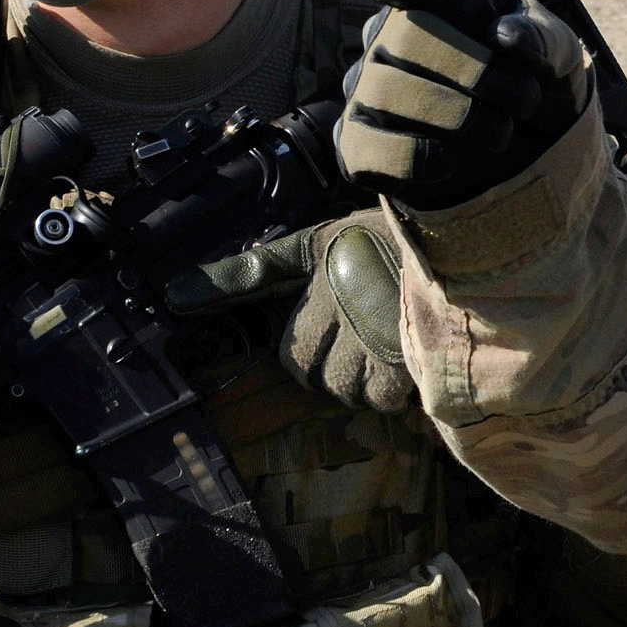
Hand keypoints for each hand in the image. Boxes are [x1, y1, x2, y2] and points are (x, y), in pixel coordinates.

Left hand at [163, 209, 414, 411]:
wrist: (453, 228)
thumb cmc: (377, 235)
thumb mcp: (310, 244)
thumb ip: (250, 272)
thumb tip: (173, 296)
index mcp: (320, 292)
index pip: (294, 359)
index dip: (308, 353)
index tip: (330, 333)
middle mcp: (352, 319)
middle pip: (324, 382)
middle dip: (337, 371)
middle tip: (359, 340)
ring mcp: (389, 340)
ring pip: (359, 395)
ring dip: (369, 384)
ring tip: (385, 350)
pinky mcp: (422, 356)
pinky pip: (395, 398)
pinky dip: (400, 388)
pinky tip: (408, 359)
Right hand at [330, 0, 590, 210]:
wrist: (530, 155)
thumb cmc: (534, 84)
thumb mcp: (560, 55)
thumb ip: (546, 37)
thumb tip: (503, 34)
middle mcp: (391, 35)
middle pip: (407, 36)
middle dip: (477, 74)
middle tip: (524, 99)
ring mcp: (367, 89)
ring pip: (389, 92)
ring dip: (462, 118)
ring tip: (501, 131)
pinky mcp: (359, 145)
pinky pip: (370, 148)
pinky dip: (422, 157)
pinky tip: (454, 159)